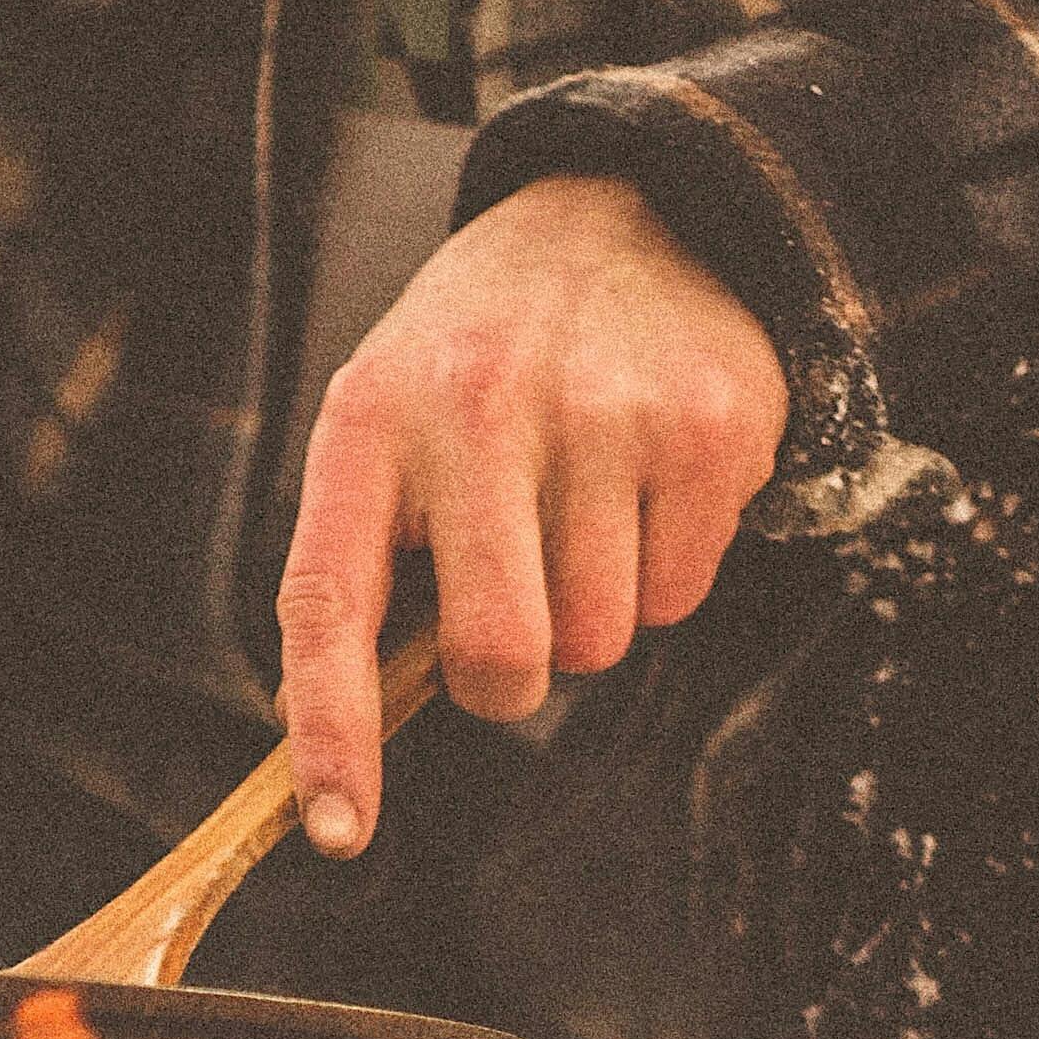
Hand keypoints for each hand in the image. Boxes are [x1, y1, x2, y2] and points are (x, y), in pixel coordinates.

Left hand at [277, 176, 789, 851]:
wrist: (626, 207)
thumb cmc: (482, 358)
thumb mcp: (391, 423)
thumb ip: (365, 566)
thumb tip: (336, 743)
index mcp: (371, 418)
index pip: (329, 603)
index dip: (333, 732)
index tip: (339, 831)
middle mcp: (479, 407)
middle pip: (501, 660)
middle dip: (508, 677)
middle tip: (515, 603)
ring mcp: (604, 414)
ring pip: (600, 643)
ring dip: (592, 611)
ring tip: (583, 501)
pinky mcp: (709, 428)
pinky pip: (681, 598)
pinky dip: (664, 568)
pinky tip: (644, 481)